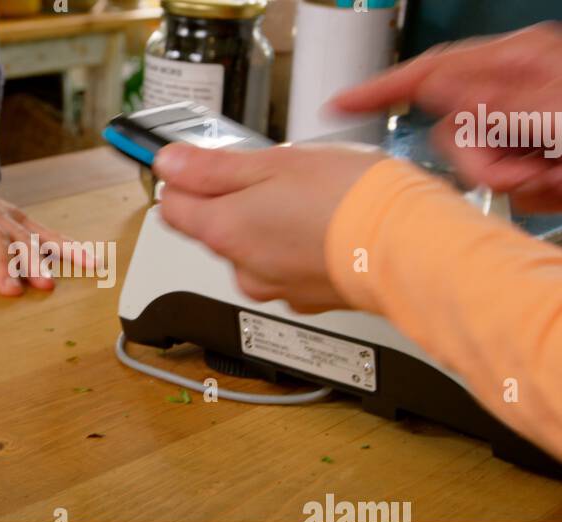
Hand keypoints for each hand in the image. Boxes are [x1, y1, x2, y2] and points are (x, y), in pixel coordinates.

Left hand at [153, 142, 387, 312]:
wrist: (412, 246)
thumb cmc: (351, 201)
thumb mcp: (275, 162)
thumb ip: (212, 167)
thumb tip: (169, 163)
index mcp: (224, 232)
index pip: (171, 208)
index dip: (182, 180)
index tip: (195, 164)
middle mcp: (242, 269)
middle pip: (215, 227)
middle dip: (235, 199)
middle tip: (276, 173)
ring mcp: (276, 287)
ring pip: (254, 247)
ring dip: (271, 223)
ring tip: (311, 198)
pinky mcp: (308, 297)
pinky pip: (288, 265)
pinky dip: (299, 246)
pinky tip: (328, 225)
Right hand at [331, 23, 561, 211]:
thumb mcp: (551, 107)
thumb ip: (492, 103)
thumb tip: (437, 91)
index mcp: (515, 63)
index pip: (427, 71)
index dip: (378, 91)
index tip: (339, 105)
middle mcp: (513, 93)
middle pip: (448, 133)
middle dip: (480, 161)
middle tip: (524, 170)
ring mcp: (520, 127)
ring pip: (472, 166)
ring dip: (510, 180)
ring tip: (552, 174)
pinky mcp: (528, 160)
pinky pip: (502, 186)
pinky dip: (531, 193)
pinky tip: (556, 180)